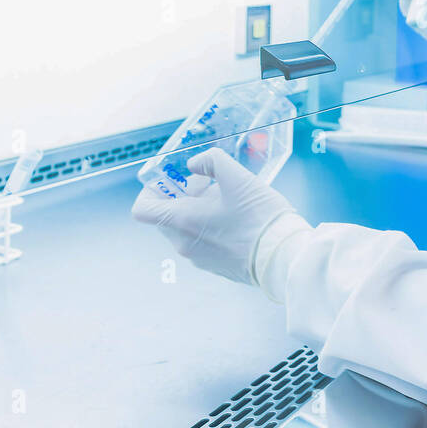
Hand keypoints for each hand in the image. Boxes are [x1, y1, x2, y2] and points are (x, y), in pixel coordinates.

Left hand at [130, 147, 296, 284]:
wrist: (284, 258)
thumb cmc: (260, 218)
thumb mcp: (238, 177)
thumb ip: (211, 160)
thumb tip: (196, 164)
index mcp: (182, 221)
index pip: (142, 209)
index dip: (150, 191)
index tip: (170, 181)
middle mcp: (184, 244)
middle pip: (165, 217)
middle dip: (180, 197)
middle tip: (206, 183)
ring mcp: (199, 259)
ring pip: (184, 230)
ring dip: (196, 212)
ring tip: (227, 200)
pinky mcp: (216, 267)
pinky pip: (201, 243)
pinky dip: (209, 228)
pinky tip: (236, 219)